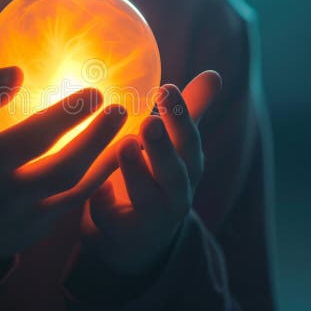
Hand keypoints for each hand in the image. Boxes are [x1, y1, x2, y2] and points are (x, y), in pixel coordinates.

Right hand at [0, 66, 127, 262]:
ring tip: (126, 128)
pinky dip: (99, 176)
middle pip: (60, 168)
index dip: (65, 116)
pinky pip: (76, 200)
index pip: (30, 137)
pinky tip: (118, 154)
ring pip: (72, 188)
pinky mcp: (39, 226)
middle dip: (94, 138)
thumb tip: (18, 71)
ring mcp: (25, 213)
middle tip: (119, 109)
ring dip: (104, 157)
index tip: (95, 92)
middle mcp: (6, 192)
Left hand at [78, 70, 221, 274]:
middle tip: (149, 121)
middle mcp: (177, 193)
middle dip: (163, 147)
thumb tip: (215, 73)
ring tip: (123, 145)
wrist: (137, 237)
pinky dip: (105, 206)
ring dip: (136, 172)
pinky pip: (114, 222)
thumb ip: (189, 111)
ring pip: (148, 198)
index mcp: (188, 165)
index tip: (165, 88)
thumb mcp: (173, 145)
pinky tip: (95, 187)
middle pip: (175, 171)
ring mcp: (153, 218)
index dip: (180, 116)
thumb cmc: (155, 177)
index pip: (189, 139)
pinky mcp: (125, 236)